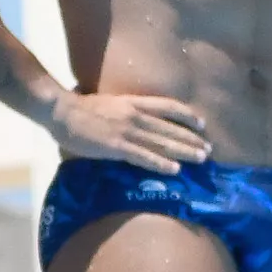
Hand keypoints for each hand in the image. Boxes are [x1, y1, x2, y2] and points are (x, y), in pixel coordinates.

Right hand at [49, 90, 211, 172]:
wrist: (61, 110)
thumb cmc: (80, 106)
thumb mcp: (108, 102)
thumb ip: (124, 109)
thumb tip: (135, 116)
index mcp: (132, 101)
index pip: (167, 106)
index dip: (186, 115)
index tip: (202, 123)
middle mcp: (134, 114)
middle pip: (170, 127)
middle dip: (191, 138)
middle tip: (209, 149)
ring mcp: (127, 131)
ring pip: (162, 142)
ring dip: (184, 151)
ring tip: (202, 158)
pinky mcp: (117, 146)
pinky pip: (144, 157)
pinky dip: (162, 163)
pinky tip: (175, 170)